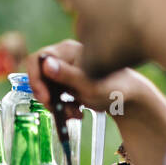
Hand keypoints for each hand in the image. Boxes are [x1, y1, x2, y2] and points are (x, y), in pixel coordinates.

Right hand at [26, 39, 151, 117]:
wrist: (129, 98)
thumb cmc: (114, 87)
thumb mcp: (89, 84)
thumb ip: (66, 75)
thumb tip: (45, 64)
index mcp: (67, 50)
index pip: (38, 59)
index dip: (36, 79)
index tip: (45, 97)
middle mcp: (63, 57)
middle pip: (39, 75)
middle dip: (47, 96)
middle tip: (57, 110)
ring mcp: (65, 70)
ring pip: (46, 88)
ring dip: (56, 105)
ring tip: (73, 114)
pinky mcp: (67, 82)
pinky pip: (54, 95)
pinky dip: (62, 107)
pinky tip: (76, 112)